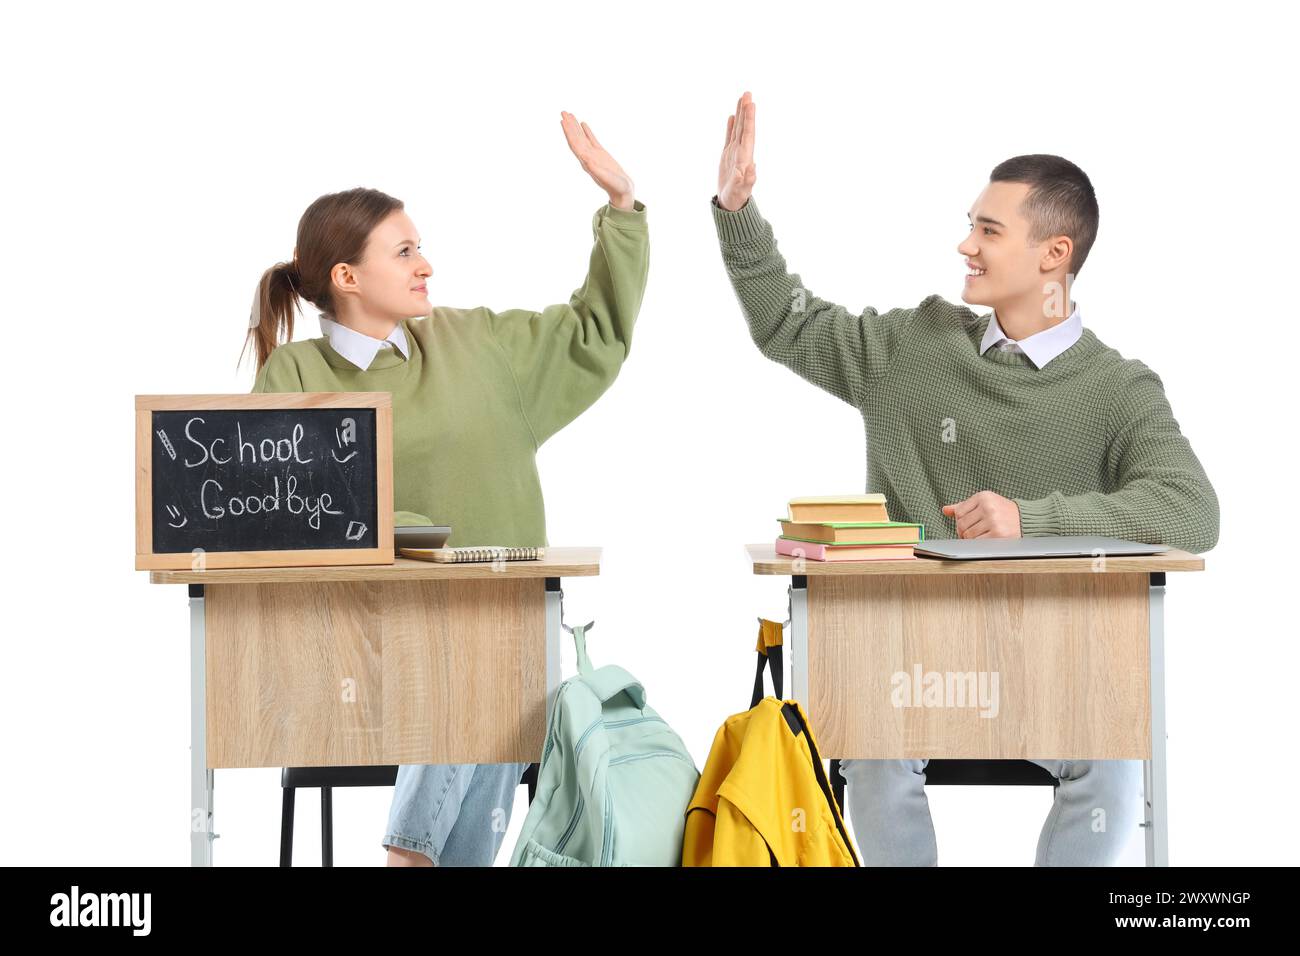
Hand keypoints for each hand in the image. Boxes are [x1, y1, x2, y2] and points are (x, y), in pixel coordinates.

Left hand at [560, 111, 634, 209]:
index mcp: (587, 162)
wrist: (623, 191)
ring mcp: (594, 155)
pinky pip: (592, 139)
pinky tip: (583, 123)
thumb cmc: (616, 187)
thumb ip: (595, 169)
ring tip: (569, 114)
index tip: (563, 121)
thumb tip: (584, 158)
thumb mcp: (607, 178)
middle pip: (576, 139)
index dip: (568, 133)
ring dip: (575, 126)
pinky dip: (586, 131)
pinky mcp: (601, 154)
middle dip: (569, 126)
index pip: (575, 144)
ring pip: (582, 137)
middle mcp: (587, 157)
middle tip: (563, 112)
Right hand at [717, 91, 756, 211]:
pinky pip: (729, 137)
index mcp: (745, 157)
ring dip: (740, 114)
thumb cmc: (736, 198)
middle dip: (746, 110)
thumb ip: (747, 180)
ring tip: (742, 98)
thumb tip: (752, 169)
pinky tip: (731, 116)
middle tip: (747, 93)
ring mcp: (735, 153)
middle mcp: (741, 152)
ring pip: (737, 129)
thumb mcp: (741, 191)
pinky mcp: (727, 156)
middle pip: (744, 127)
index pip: (748, 134)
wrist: (731, 204)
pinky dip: (731, 126)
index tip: (750, 104)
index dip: (749, 119)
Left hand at [942, 491, 1022, 538]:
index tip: (968, 525)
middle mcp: (988, 507)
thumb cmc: (1002, 512)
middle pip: (961, 524)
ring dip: (972, 539)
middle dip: (964, 532)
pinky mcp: (998, 534)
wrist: (1026, 519)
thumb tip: (945, 510)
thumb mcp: (985, 503)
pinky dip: (979, 545)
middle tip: (974, 533)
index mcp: (983, 497)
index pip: (959, 512)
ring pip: (968, 535)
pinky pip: (977, 543)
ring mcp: (993, 521)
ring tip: (982, 536)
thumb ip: (964, 506)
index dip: (960, 522)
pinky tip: (987, 540)